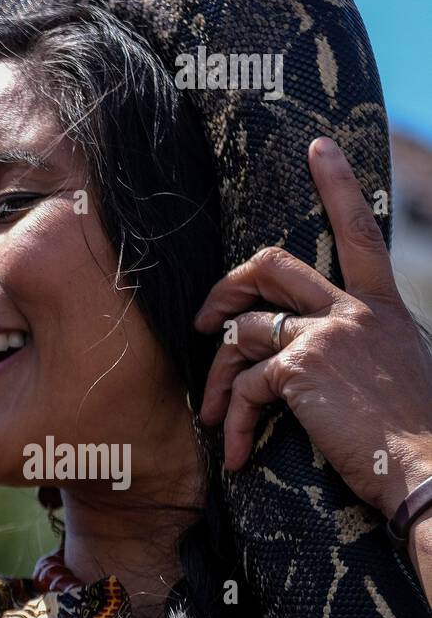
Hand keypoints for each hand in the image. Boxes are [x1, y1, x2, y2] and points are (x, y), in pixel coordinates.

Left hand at [194, 136, 431, 520]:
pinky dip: (233, 418)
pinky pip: (245, 383)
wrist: (428, 472)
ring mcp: (326, 334)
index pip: (361, 232)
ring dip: (219, 376)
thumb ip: (362, 344)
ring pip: (243, 330)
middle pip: (272, 265)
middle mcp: (354, 311)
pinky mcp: (299, 367)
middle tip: (208, 320)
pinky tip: (238, 452)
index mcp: (383, 309)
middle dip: (227, 286)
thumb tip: (311, 346)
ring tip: (215, 414)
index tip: (320, 144)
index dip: (337, 185)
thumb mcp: (399, 370)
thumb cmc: (412, 436)